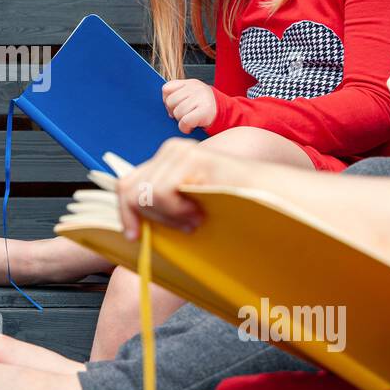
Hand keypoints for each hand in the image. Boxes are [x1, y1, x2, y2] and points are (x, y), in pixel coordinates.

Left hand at [116, 138, 246, 239]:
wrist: (264, 193)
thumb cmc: (229, 204)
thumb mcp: (186, 206)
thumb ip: (162, 206)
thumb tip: (131, 223)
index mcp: (166, 162)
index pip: (126, 183)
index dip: (125, 212)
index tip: (134, 237)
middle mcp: (169, 152)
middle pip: (129, 189)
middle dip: (148, 217)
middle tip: (180, 228)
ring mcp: (179, 151)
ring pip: (145, 194)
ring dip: (169, 217)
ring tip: (195, 220)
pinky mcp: (191, 157)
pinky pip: (162, 192)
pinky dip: (177, 210)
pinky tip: (198, 212)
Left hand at [161, 79, 217, 133]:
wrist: (226, 114)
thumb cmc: (205, 107)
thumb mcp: (192, 95)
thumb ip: (179, 95)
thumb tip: (166, 108)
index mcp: (191, 83)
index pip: (167, 88)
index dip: (166, 100)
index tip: (174, 107)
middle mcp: (196, 88)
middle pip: (170, 101)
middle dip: (174, 111)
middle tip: (184, 115)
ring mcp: (201, 98)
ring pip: (177, 112)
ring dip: (181, 120)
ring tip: (190, 119)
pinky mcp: (205, 111)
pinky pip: (185, 121)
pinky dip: (185, 128)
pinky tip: (191, 126)